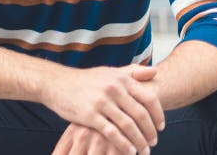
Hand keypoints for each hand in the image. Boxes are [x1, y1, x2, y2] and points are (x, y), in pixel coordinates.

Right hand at [42, 65, 163, 154]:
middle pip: (141, 115)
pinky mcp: (90, 115)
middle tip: (153, 142)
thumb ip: (132, 72)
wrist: (56, 83)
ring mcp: (101, 102)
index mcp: (121, 79)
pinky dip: (124, 145)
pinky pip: (113, 134)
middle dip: (150, 132)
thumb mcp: (109, 72)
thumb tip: (155, 71)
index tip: (160, 127)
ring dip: (140, 142)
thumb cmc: (85, 80)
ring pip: (129, 126)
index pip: (149, 100)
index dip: (158, 116)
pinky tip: (129, 151)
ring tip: (143, 151)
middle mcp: (113, 89)